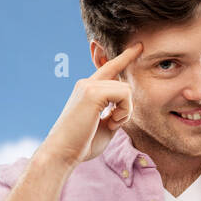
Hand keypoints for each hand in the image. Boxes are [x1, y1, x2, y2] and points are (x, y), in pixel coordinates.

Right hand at [38, 42, 141, 166]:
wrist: (62, 153)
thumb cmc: (81, 145)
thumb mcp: (103, 125)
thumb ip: (114, 111)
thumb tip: (125, 104)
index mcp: (87, 90)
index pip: (108, 68)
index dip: (124, 57)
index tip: (138, 46)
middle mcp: (86, 84)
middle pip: (123, 83)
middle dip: (125, 107)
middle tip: (112, 124)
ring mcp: (88, 86)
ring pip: (126, 89)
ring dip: (125, 111)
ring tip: (110, 124)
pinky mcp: (92, 92)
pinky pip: (124, 94)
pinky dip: (124, 111)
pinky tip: (112, 122)